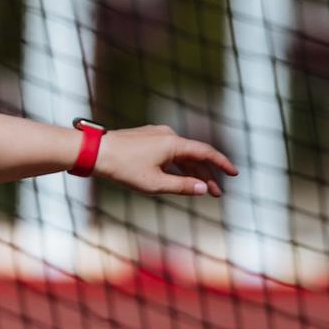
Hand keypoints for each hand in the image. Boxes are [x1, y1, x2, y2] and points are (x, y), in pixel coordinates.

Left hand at [92, 125, 237, 196]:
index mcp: (173, 143)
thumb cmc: (122, 168)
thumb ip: (181, 186)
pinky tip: (180, 178)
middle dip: (208, 175)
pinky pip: (169, 152)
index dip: (222, 164)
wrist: (93, 151)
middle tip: (218, 194)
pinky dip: (177, 166)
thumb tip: (204, 188)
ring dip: (192, 172)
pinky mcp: (146, 138)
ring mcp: (156, 135)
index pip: (206, 152)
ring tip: (201, 190)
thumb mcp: (154, 183)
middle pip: (195, 155)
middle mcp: (168, 134)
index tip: (235, 174)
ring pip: (181, 155)